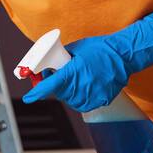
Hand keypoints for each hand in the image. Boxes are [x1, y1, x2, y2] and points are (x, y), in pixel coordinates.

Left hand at [23, 10, 152, 112]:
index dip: (37, 93)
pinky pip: (84, 103)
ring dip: (69, 92)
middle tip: (60, 75)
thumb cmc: (100, 49)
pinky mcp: (101, 100)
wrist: (123, 55)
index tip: (29, 98)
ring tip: (77, 78)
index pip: (51, 86)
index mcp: (74, 72)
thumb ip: (62, 59)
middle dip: (57, 86)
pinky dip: (81, 96)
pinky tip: (86, 85)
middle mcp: (82, 86)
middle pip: (60, 93)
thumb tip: (50, 65)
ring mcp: (92, 95)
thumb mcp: (76, 49)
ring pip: (71, 100)